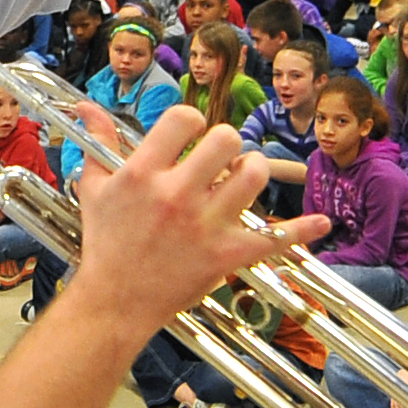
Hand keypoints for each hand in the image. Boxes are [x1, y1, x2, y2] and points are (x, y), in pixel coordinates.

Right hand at [68, 103, 327, 326]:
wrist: (114, 302)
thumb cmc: (105, 243)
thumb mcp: (95, 188)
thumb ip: (98, 142)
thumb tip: (85, 106)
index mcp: (143, 174)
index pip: (183, 119)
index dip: (192, 121)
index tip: (191, 133)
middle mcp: (177, 195)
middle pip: (226, 140)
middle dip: (226, 144)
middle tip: (220, 159)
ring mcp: (205, 226)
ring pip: (253, 176)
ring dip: (253, 171)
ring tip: (242, 178)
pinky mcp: (226, 255)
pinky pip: (272, 239)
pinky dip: (301, 231)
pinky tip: (322, 223)